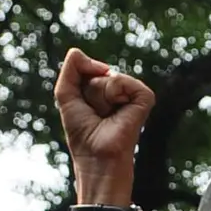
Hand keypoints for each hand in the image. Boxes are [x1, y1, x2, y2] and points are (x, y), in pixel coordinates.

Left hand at [54, 48, 153, 203]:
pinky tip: (119, 113)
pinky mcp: (145, 99)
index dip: (80, 84)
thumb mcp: (65, 95)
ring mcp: (133, 95)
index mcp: (103, 90)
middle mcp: (120, 91)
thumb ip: (70, 70)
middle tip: (96, 114)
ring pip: (110, 76)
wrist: (98, 157)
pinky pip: (124, 81)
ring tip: (106, 115)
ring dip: (100, 96)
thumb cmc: (82, 133)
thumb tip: (81, 53)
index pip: (88, 68)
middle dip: (89, 91)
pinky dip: (115, 95)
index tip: (84, 108)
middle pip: (97, 71)